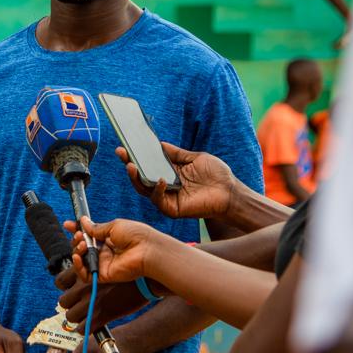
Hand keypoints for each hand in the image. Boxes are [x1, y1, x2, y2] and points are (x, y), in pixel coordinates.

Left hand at [56, 239, 146, 326]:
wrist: (145, 281)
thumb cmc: (127, 270)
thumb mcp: (105, 261)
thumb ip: (90, 266)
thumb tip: (81, 267)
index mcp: (84, 272)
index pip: (59, 282)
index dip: (65, 287)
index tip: (72, 290)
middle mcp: (84, 287)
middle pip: (63, 301)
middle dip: (70, 304)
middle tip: (80, 304)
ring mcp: (91, 302)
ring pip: (70, 316)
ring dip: (77, 317)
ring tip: (86, 315)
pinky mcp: (101, 316)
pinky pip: (82, 329)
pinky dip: (86, 329)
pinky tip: (93, 324)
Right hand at [66, 217, 166, 284]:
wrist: (147, 250)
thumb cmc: (136, 235)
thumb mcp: (114, 226)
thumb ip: (97, 228)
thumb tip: (83, 221)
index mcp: (108, 238)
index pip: (88, 235)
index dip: (77, 230)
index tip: (68, 225)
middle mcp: (105, 251)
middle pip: (83, 247)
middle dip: (76, 239)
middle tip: (78, 234)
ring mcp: (104, 263)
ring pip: (82, 260)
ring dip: (77, 251)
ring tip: (82, 244)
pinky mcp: (104, 274)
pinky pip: (86, 274)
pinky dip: (78, 267)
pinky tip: (77, 257)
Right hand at [116, 143, 235, 219]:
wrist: (231, 191)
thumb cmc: (216, 174)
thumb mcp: (194, 157)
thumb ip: (176, 153)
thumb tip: (158, 143)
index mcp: (169, 173)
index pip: (147, 165)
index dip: (135, 157)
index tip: (124, 146)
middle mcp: (165, 186)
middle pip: (141, 178)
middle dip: (129, 166)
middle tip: (122, 154)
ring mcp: (168, 198)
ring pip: (145, 190)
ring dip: (137, 178)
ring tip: (132, 166)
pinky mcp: (173, 209)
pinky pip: (159, 201)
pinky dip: (157, 191)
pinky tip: (161, 180)